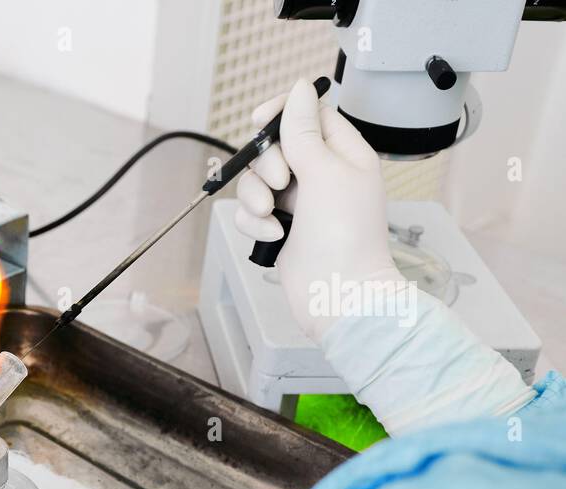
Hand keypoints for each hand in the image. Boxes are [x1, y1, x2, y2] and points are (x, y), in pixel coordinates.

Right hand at [234, 78, 403, 342]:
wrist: (338, 293)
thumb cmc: (345, 234)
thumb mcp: (326, 172)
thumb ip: (304, 131)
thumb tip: (298, 89)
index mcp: (344, 154)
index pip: (310, 115)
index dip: (282, 114)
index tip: (258, 120)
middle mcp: (320, 175)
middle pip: (275, 148)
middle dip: (267, 164)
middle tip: (281, 184)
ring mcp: (298, 204)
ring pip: (256, 182)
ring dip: (255, 198)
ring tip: (271, 217)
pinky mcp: (279, 229)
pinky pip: (250, 214)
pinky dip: (255, 224)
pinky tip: (274, 237)